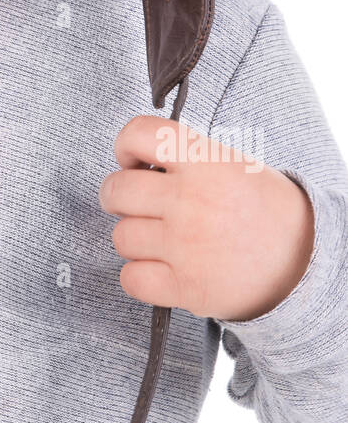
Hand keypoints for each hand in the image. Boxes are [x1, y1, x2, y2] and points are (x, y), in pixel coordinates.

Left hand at [99, 116, 314, 322]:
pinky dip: (139, 275)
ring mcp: (186, 247)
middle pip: (116, 190)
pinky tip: (160, 267)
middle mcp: (191, 201)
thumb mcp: (233, 164)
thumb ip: (185, 158)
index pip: (138, 134)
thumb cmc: (265, 210)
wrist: (305, 263)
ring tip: (160, 238)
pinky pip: (130, 278)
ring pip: (121, 236)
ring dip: (135, 237)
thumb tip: (136, 164)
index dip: (125, 146)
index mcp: (205, 162)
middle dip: (119, 196)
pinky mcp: (187, 288)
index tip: (133, 160)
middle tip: (139, 203)